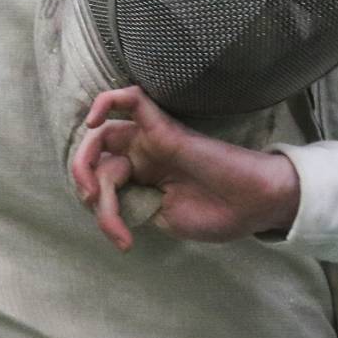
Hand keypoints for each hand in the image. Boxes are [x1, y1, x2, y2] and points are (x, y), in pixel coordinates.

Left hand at [68, 86, 299, 251]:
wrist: (253, 207)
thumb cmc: (216, 214)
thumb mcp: (163, 220)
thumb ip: (131, 206)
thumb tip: (103, 203)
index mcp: (141, 178)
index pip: (102, 181)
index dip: (100, 209)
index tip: (120, 237)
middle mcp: (141, 155)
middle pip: (95, 156)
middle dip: (85, 181)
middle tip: (97, 205)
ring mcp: (150, 139)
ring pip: (102, 134)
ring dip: (86, 163)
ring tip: (98, 194)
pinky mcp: (163, 127)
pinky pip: (130, 100)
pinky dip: (105, 102)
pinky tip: (93, 122)